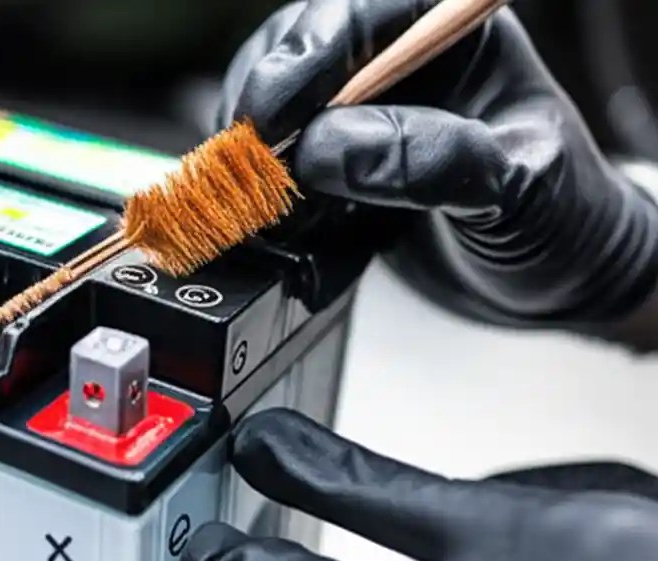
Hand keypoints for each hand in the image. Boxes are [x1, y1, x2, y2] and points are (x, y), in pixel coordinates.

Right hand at [218, 1, 657, 349]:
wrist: (551, 283)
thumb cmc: (559, 221)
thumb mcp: (516, 189)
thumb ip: (433, 159)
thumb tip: (327, 147)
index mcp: (454, 37)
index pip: (370, 13)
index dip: (312, 52)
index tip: (274, 113)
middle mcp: (398, 62)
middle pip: (303, 52)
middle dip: (270, 105)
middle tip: (249, 165)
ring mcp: (359, 115)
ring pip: (275, 108)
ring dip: (258, 158)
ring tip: (270, 209)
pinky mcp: (332, 168)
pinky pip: (275, 168)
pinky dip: (267, 200)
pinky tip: (286, 231)